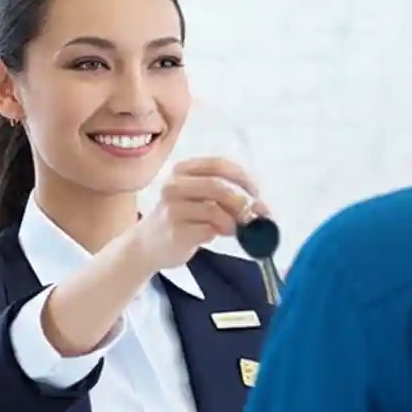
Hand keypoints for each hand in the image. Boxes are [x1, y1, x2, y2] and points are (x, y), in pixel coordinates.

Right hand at [129, 157, 268, 272]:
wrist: (147, 245)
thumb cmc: (181, 218)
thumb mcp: (200, 198)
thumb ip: (227, 196)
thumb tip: (263, 208)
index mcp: (182, 170)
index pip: (219, 165)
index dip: (243, 177)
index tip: (256, 192)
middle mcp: (174, 186)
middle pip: (218, 186)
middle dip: (242, 201)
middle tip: (253, 214)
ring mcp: (173, 209)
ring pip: (215, 209)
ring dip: (234, 220)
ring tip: (234, 228)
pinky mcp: (176, 232)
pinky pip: (209, 229)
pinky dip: (222, 232)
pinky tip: (218, 234)